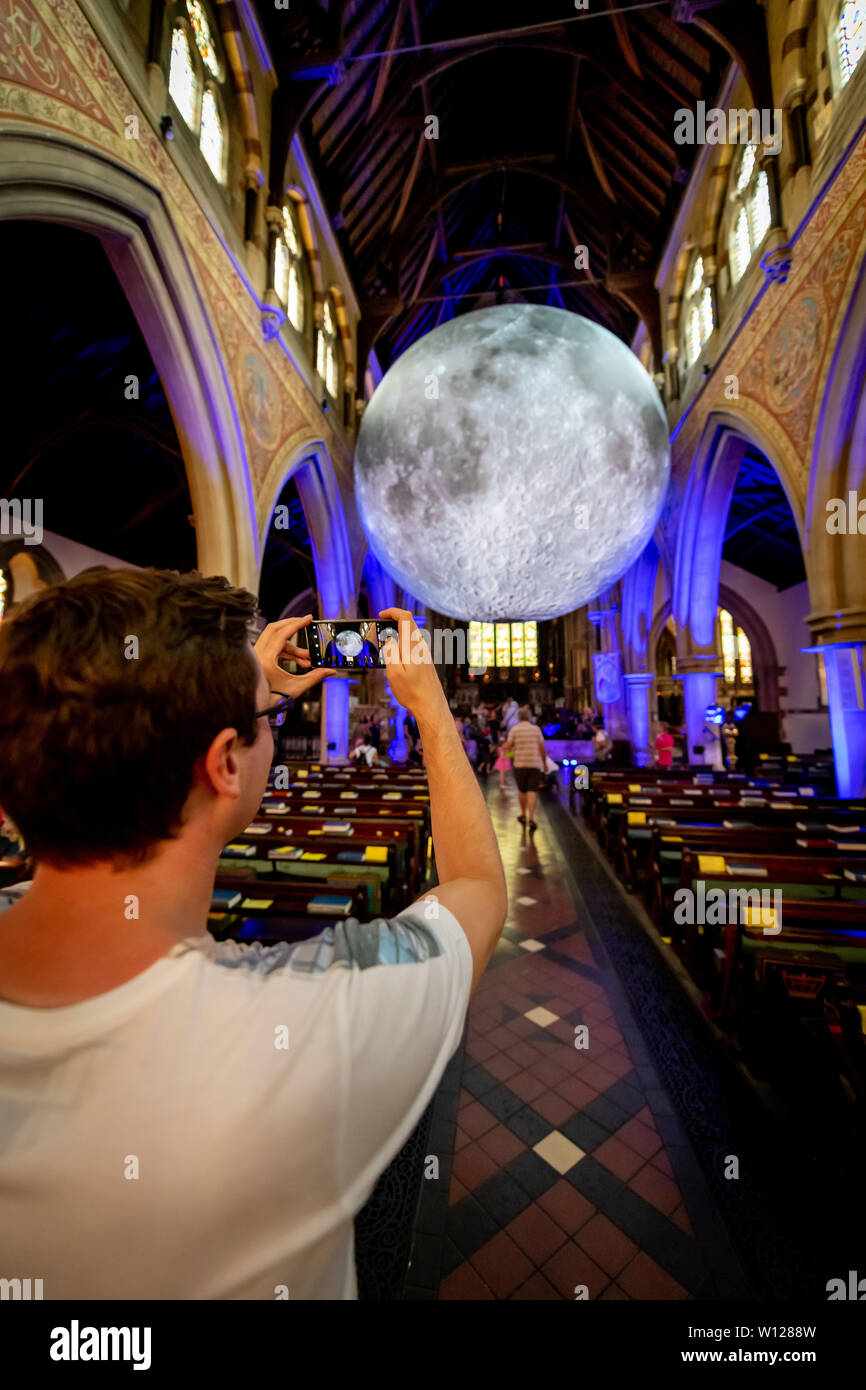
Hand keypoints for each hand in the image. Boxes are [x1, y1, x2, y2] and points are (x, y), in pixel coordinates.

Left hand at [254, 615, 335, 699]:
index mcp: (265, 659)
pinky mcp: (258, 658)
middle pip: (275, 629)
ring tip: (306, 657)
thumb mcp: (296, 687)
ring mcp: (256, 655)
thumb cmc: (272, 700)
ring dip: (292, 644)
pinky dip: (286, 651)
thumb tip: (330, 671)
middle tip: (306, 624)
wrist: (258, 709)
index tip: (308, 619)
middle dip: (292, 626)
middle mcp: (258, 654)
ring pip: (274, 638)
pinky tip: (298, 661)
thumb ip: (315, 677)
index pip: (281, 634)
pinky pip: (273, 647)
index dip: (297, 624)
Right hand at [379, 608, 446, 723]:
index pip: (405, 618)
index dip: (393, 611)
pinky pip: (413, 643)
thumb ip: (391, 653)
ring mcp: (424, 653)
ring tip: (385, 639)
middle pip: (409, 623)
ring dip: (398, 630)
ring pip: (411, 633)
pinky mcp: (425, 660)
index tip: (381, 614)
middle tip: (380, 624)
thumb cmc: (412, 692)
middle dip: (394, 619)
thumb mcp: (394, 674)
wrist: (430, 705)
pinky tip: (395, 652)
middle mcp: (420, 647)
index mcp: (412, 647)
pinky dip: (403, 640)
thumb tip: (389, 639)